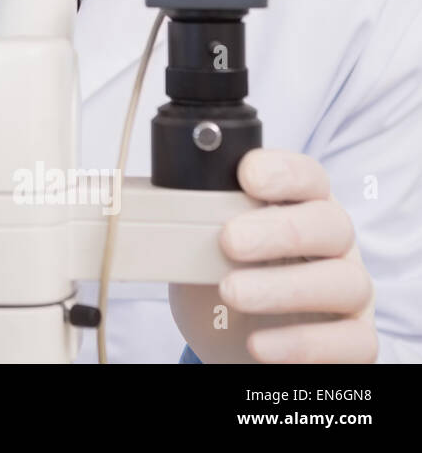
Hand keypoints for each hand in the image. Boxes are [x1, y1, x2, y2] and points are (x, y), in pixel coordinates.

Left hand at [213, 148, 377, 362]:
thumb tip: (161, 200)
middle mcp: (333, 246)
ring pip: (346, 283)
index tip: (247, 176)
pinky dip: (304, 344)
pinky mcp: (354, 340)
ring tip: (231, 293)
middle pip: (330, 224)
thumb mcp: (199, 245)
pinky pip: (352, 342)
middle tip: (229, 240)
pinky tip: (259, 345)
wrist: (228, 340)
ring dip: (285, 288)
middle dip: (280, 230)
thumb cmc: (220, 278)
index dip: (285, 171)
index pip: (308, 177)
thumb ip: (194, 220)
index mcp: (299, 207)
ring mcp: (349, 293)